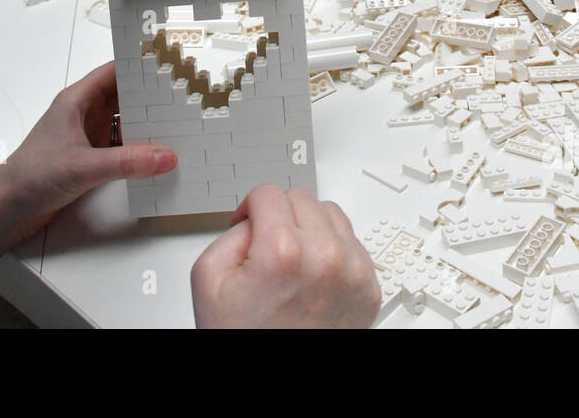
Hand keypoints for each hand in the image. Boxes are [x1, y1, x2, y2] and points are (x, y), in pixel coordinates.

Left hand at [0, 61, 176, 237]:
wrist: (6, 210)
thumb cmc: (30, 177)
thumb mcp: (82, 166)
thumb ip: (126, 162)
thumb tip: (166, 156)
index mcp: (75, 101)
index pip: (113, 72)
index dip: (138, 66)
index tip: (168, 65)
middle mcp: (83, 115)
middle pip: (123, 97)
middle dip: (150, 97)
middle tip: (183, 96)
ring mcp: (86, 137)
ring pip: (124, 123)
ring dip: (146, 125)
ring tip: (178, 124)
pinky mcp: (89, 158)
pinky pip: (121, 147)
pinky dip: (138, 148)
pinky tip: (156, 154)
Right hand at [190, 185, 380, 327]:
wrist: (277, 385)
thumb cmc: (246, 339)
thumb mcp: (208, 279)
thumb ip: (229, 232)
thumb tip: (256, 217)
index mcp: (283, 253)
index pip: (269, 193)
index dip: (250, 208)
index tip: (248, 225)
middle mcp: (325, 258)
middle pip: (302, 198)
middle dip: (280, 216)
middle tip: (267, 248)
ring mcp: (353, 273)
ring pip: (332, 214)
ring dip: (310, 228)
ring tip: (292, 262)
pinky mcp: (369, 288)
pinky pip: (353, 243)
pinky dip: (333, 251)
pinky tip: (313, 275)